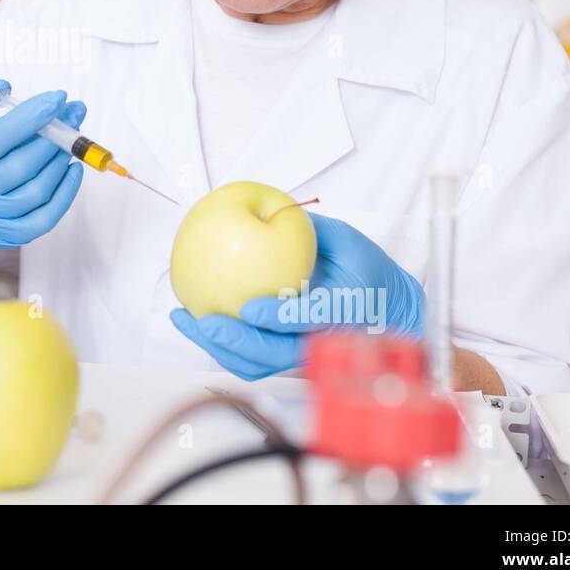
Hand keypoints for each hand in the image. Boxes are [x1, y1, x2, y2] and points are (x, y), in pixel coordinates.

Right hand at [0, 77, 85, 259]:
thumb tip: (5, 87)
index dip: (30, 118)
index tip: (58, 97)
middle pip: (21, 165)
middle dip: (55, 135)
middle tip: (74, 111)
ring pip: (36, 191)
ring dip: (61, 160)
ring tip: (71, 136)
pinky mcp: (4, 235)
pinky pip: (44, 219)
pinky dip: (65, 194)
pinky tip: (71, 168)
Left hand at [171, 212, 425, 379]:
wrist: (385, 305)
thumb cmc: (362, 267)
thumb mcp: (346, 239)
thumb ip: (312, 229)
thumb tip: (272, 206)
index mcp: (344, 310)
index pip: (311, 321)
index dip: (280, 317)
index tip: (250, 308)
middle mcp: (323, 341)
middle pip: (277, 354)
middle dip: (237, 341)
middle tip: (204, 320)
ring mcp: (304, 354)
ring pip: (258, 363)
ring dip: (219, 347)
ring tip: (185, 319)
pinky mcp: (286, 357)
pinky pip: (251, 359)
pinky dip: (220, 346)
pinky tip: (192, 320)